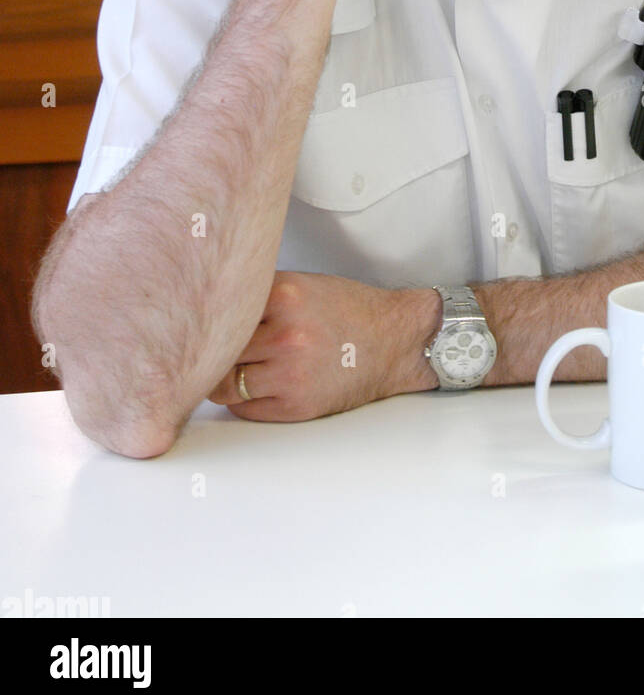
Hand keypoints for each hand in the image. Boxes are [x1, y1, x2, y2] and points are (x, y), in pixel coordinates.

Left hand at [206, 271, 436, 421]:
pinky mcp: (296, 405)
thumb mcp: (302, 285)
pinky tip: (262, 386)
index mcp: (284, 295)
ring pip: (224, 385)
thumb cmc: (348, 311)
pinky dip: (244, 401)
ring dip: (225, 380)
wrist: (394, 341)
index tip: (198, 327)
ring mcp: (289, 372)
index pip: (219, 313)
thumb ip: (258, 298)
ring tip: (241, 370)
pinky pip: (245, 409)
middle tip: (214, 354)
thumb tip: (206, 314)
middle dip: (214, 354)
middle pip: (216, 351)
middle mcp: (285, 334)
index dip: (208, 321)